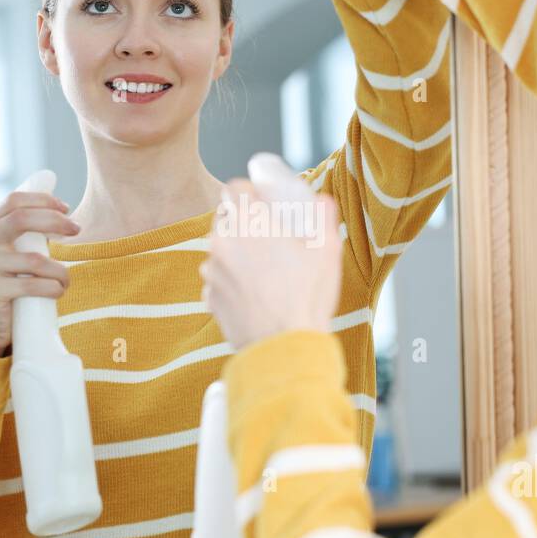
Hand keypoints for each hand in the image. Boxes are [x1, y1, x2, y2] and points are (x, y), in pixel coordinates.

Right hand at [0, 192, 79, 355]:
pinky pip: (33, 285)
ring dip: (61, 270)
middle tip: (77, 230)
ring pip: (35, 260)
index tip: (67, 209)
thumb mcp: (14, 250)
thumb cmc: (11, 281)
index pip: (14, 201)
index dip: (44, 201)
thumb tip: (62, 210)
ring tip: (65, 279)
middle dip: (55, 221)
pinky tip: (58, 291)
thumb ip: (27, 231)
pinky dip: (54, 288)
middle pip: (21, 219)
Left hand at [198, 179, 342, 350]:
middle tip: (267, 240)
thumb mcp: (327, 250)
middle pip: (225, 220)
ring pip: (220, 251)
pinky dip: (231, 284)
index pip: (233, 189)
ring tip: (263, 272)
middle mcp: (223, 242)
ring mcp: (212, 271)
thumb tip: (322, 201)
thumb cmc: (307, 296)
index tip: (261, 204)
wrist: (285, 348)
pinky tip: (254, 295)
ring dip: (236, 255)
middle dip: (243, 225)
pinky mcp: (209, 297)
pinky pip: (218, 281)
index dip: (248, 194)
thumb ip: (323, 217)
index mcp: (250, 222)